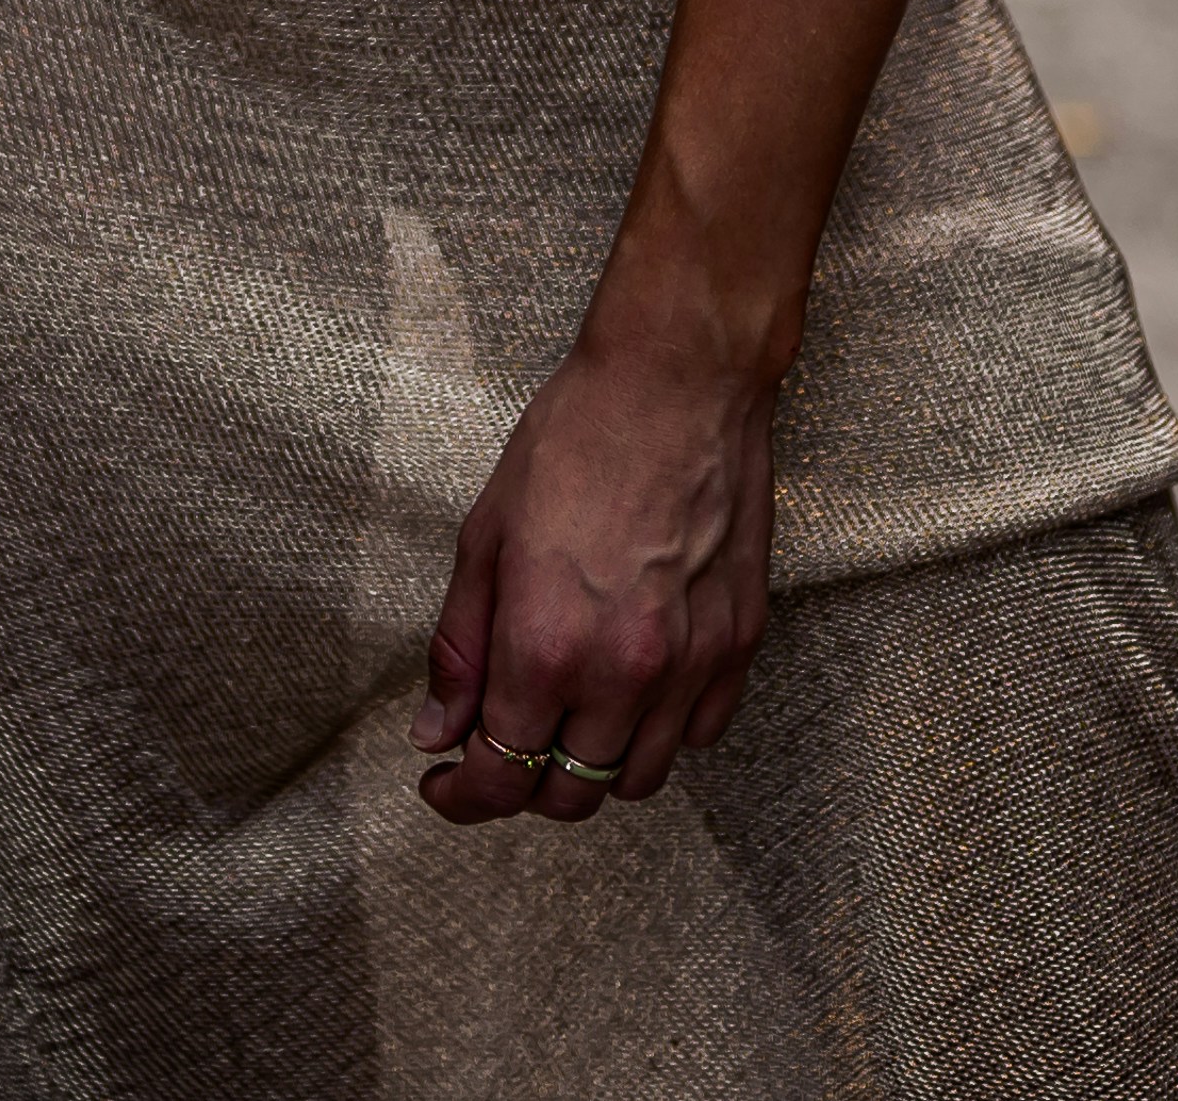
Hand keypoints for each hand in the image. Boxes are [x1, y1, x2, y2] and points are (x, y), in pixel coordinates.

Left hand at [410, 325, 773, 823]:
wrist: (679, 381)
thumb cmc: (574, 442)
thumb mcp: (485, 537)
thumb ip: (460, 648)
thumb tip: (437, 733)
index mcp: (546, 647)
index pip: (500, 780)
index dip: (462, 797)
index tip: (445, 781)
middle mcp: (624, 673)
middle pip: (570, 795)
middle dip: (524, 785)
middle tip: (502, 742)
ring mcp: (692, 664)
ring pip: (639, 779)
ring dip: (593, 764)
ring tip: (569, 714)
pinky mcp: (741, 643)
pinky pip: (699, 734)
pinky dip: (660, 732)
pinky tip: (632, 685)